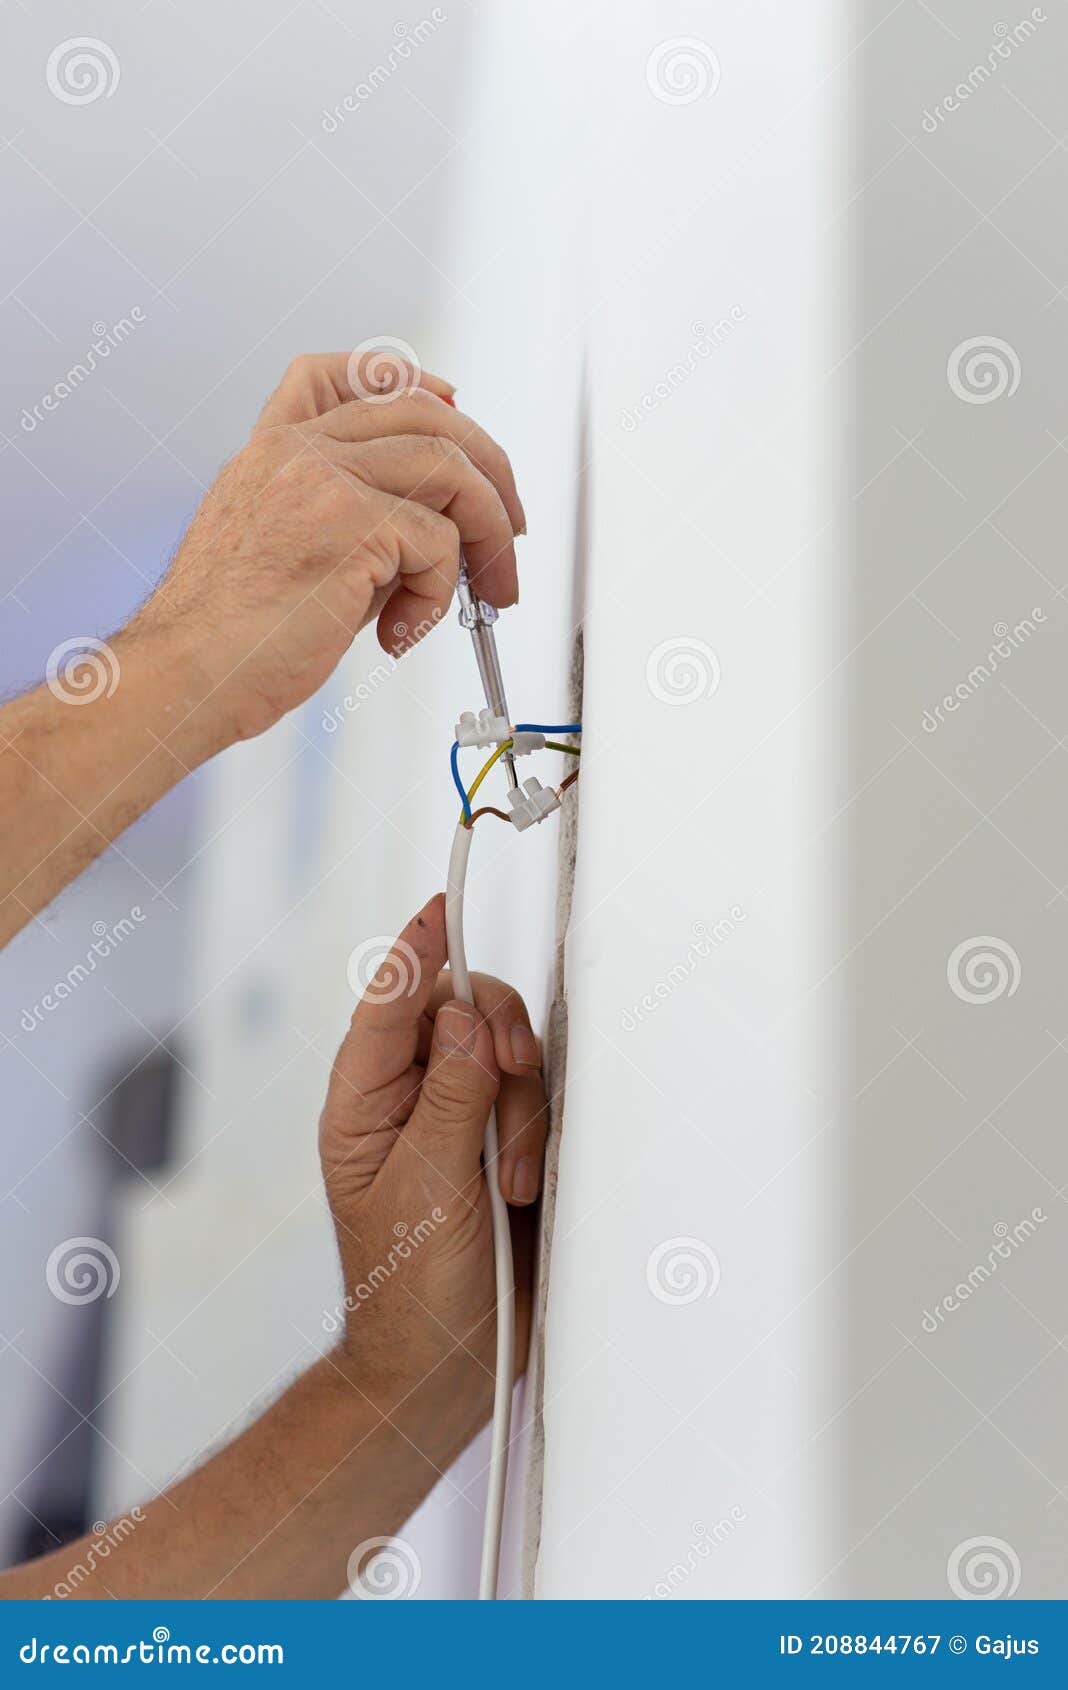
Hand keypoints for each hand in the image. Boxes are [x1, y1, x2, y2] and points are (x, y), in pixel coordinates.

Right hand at [128, 351, 524, 744]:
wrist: (188, 674)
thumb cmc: (229, 639)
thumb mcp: (285, 557)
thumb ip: (348, 526)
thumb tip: (429, 534)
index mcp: (272, 454)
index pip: (334, 374)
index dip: (403, 377)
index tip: (452, 401)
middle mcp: (296, 452)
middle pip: (422, 414)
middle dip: (487, 469)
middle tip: (508, 530)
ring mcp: (321, 478)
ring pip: (449, 468)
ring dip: (488, 534)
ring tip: (487, 590)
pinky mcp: (349, 523)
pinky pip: (439, 542)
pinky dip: (441, 595)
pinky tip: (403, 631)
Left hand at [318, 894, 546, 1444]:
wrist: (447, 1361)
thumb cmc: (413, 1289)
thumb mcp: (430, 1187)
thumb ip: (452, 1094)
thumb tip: (469, 1016)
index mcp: (363, 1104)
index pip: (387, 1005)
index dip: (416, 951)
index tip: (443, 907)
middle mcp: (406, 1101)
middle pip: (459, 1013)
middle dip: (495, 1041)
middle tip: (509, 1077)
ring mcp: (453, 1121)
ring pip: (503, 1055)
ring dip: (519, 1107)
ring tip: (508, 1178)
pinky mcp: (496, 1142)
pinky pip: (527, 1096)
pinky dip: (535, 1129)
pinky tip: (522, 1183)